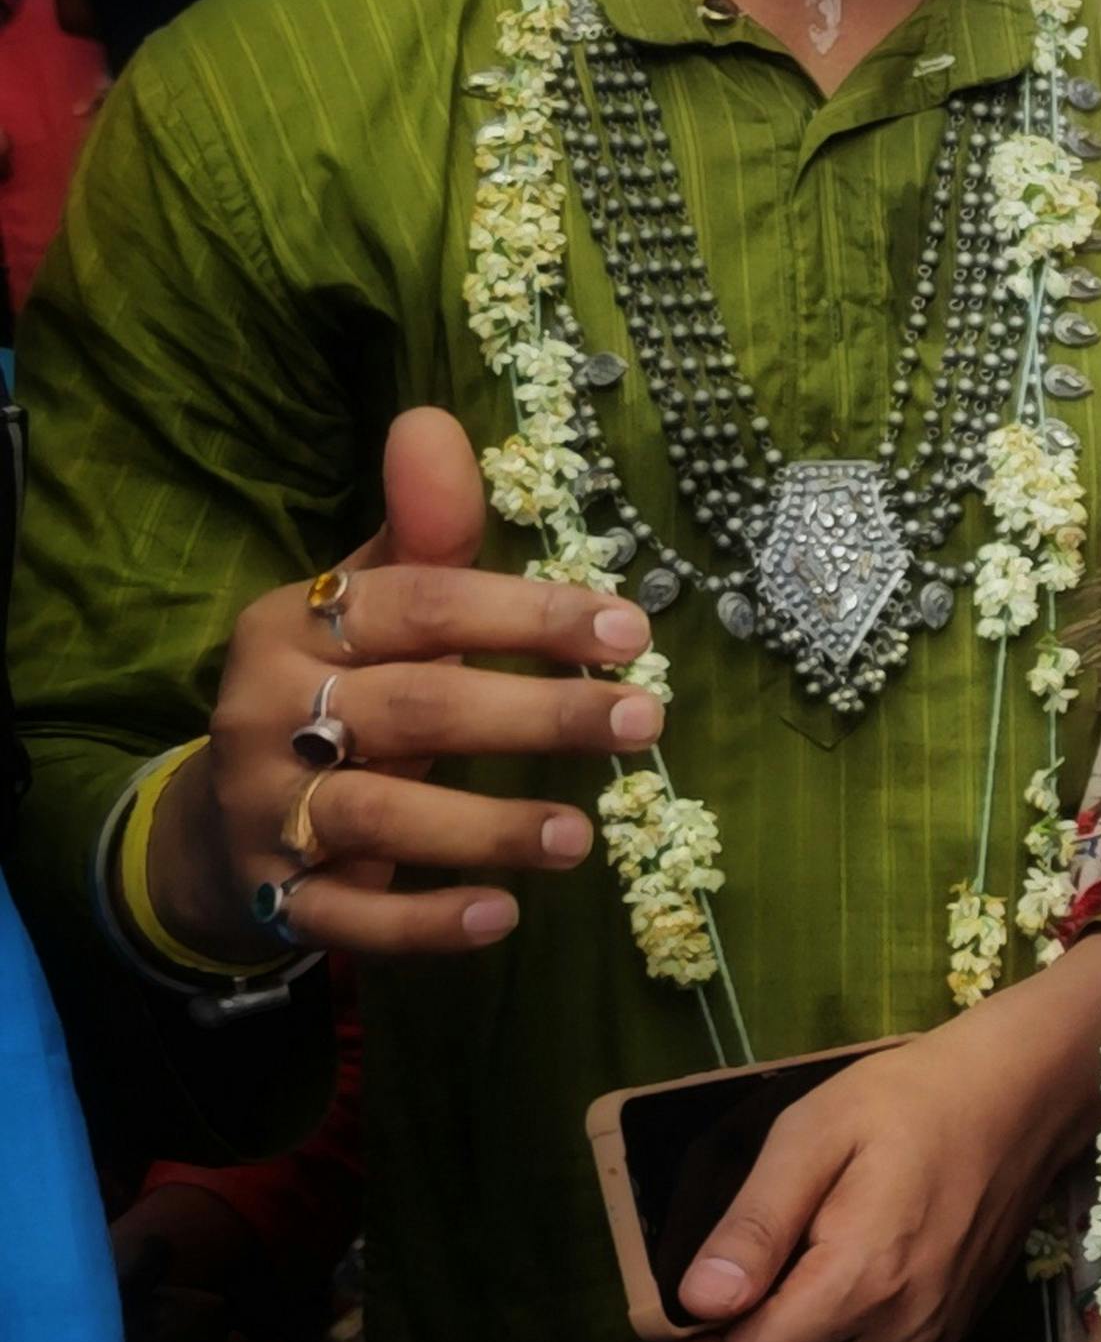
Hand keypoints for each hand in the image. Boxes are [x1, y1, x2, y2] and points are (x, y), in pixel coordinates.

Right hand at [151, 405, 659, 960]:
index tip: (632, 630)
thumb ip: (422, 533)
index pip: (419, 606)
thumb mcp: (369, 606)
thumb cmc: (335, 693)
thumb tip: (435, 419)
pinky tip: (500, 917)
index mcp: (297, 624)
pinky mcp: (278, 897)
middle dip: (535, 715)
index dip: (528, 613)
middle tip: (642, 720)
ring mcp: (270, 810)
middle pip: (415, 708)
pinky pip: (350, 920)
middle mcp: (271, 713)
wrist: (218, 825)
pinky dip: (424, 922)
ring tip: (582, 835)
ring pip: (381, 816)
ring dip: (487, 827)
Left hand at [652, 934, 1100, 1341]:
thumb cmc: (911, 1098)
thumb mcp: (813, 1134)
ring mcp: (927, 1338)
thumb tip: (695, 1305)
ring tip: (755, 1280)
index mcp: (856, 1282)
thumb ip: (754, 1225)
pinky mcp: (946, 1333)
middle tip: (696, 1289)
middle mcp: (895, 1330)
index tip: (653, 1312)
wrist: (1025, 1096)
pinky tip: (815, 1285)